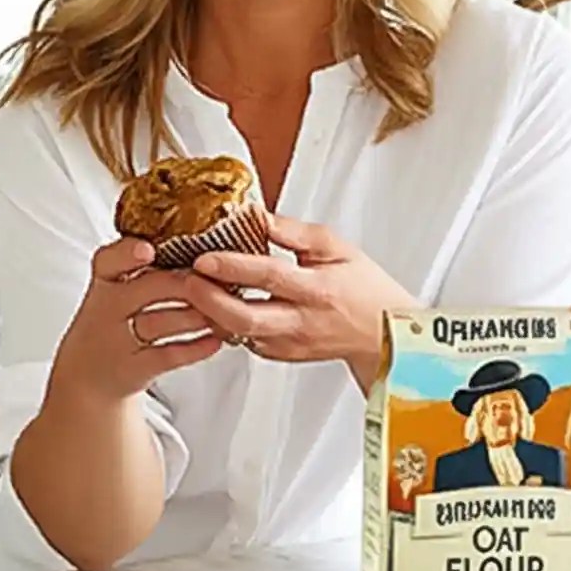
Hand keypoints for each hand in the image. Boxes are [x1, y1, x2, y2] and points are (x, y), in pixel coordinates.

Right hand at [50, 239, 221, 403]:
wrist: (88, 375)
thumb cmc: (113, 322)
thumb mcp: (115, 289)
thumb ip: (147, 266)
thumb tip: (202, 242)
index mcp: (106, 280)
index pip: (109, 260)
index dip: (127, 253)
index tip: (148, 249)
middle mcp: (108, 308)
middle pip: (146, 289)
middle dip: (185, 284)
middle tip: (216, 279)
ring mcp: (118, 340)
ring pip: (159, 322)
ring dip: (195, 315)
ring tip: (222, 309)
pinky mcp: (133, 368)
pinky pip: (167, 356)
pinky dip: (194, 348)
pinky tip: (215, 340)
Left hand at [184, 215, 417, 393]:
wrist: (383, 335)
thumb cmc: (363, 288)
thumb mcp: (335, 248)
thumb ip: (293, 232)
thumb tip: (257, 216)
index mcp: (317, 289)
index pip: (269, 276)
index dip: (233, 267)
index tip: (205, 257)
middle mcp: (301, 321)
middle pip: (245, 318)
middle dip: (209, 300)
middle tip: (187, 280)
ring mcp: (289, 344)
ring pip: (238, 334)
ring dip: (209, 313)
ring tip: (192, 289)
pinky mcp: (281, 355)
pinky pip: (244, 340)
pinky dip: (224, 323)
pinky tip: (213, 304)